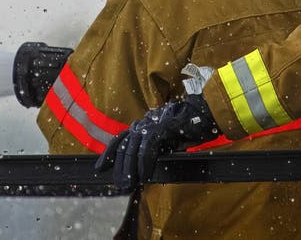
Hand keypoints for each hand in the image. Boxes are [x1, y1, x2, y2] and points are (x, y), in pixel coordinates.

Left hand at [93, 94, 217, 191]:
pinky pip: (148, 147)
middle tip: (119, 185)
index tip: (99, 169)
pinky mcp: (161, 128)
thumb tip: (142, 171)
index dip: (108, 155)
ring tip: (129, 184)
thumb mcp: (164, 144)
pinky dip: (145, 163)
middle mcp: (142, 124)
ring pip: (132, 148)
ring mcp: (150, 125)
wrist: (201, 114)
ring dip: (130, 168)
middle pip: (123, 147)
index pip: (118, 140)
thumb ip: (152, 153)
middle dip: (119, 168)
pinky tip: (145, 175)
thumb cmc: (184, 130)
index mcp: (140, 127)